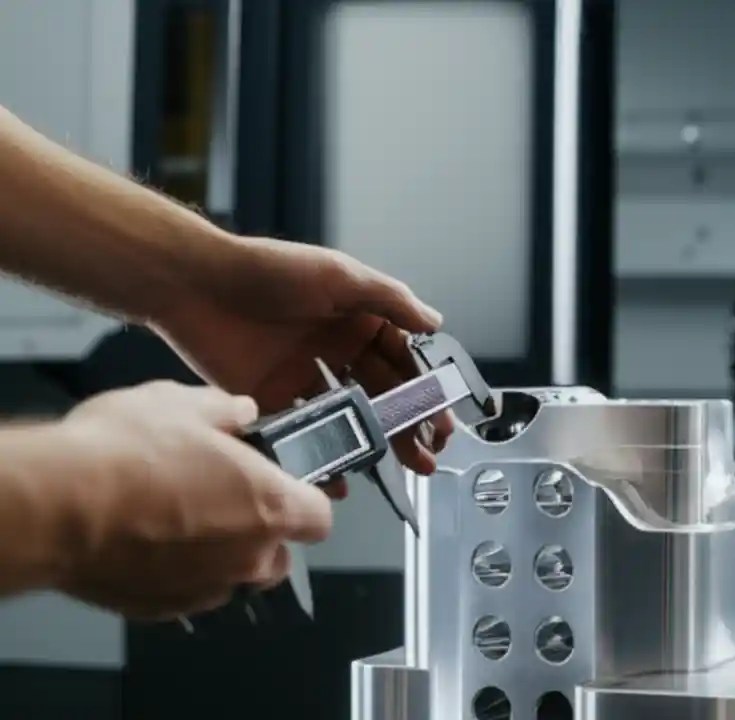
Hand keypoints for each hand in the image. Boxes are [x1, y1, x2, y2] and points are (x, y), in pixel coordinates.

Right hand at [54, 381, 330, 619]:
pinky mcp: (159, 609)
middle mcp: (247, 558)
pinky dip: (175, 571)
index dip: (306, 498)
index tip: (285, 482)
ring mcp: (203, 590)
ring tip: (176, 516)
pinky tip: (144, 541)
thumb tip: (242, 413)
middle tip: (222, 495)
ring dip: (217, 553)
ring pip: (230, 576)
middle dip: (260, 530)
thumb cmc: (129, 451)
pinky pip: (184, 590)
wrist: (55, 508)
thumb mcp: (182, 403)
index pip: (319, 516)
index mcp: (270, 507)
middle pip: (277, 553)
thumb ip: (225, 410)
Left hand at [152, 235, 454, 483]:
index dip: (424, 390)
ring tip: (399, 467)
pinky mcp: (269, 399)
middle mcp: (333, 350)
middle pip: (381, 394)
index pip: (402, 360)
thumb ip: (389, 300)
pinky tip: (343, 475)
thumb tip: (435, 322)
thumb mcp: (340, 276)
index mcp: (355, 320)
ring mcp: (302, 376)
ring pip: (349, 416)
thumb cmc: (269, 270)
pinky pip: (304, 432)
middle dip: (408, 424)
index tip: (441, 417)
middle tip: (428, 454)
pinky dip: (324, 453)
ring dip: (375, 442)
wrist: (196, 285)